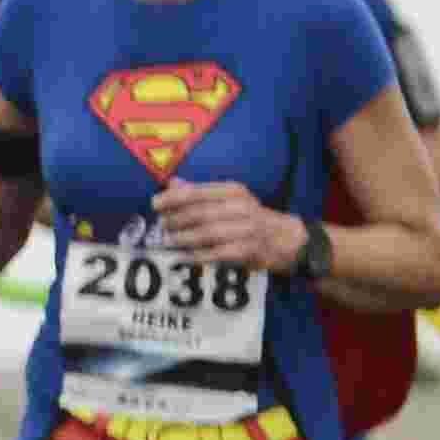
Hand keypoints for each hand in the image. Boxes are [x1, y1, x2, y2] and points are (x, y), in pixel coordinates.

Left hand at [150, 179, 300, 272]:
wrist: (284, 238)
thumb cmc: (248, 217)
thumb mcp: (229, 198)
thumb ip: (199, 192)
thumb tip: (172, 183)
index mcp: (233, 191)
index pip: (197, 192)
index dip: (172, 198)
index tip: (155, 204)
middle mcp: (241, 207)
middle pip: (199, 213)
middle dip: (175, 219)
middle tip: (162, 225)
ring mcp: (247, 229)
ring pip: (207, 233)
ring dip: (183, 238)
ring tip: (169, 240)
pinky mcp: (249, 249)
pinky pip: (218, 253)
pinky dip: (198, 255)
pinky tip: (184, 256)